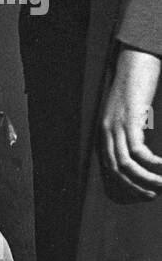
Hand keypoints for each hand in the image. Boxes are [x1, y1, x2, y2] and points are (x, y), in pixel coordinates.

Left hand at [101, 47, 161, 197]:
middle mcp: (106, 133)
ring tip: (161, 185)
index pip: (109, 169)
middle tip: (151, 195)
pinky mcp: (129, 121)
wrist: (134, 64)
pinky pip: (138, 150)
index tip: (142, 192)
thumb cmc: (134, 89)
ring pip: (126, 165)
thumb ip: (127, 133)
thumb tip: (137, 153)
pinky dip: (151, 162)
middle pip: (116, 171)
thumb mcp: (126, 115)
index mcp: (104, 134)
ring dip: (145, 179)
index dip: (125, 185)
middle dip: (134, 187)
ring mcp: (116, 127)